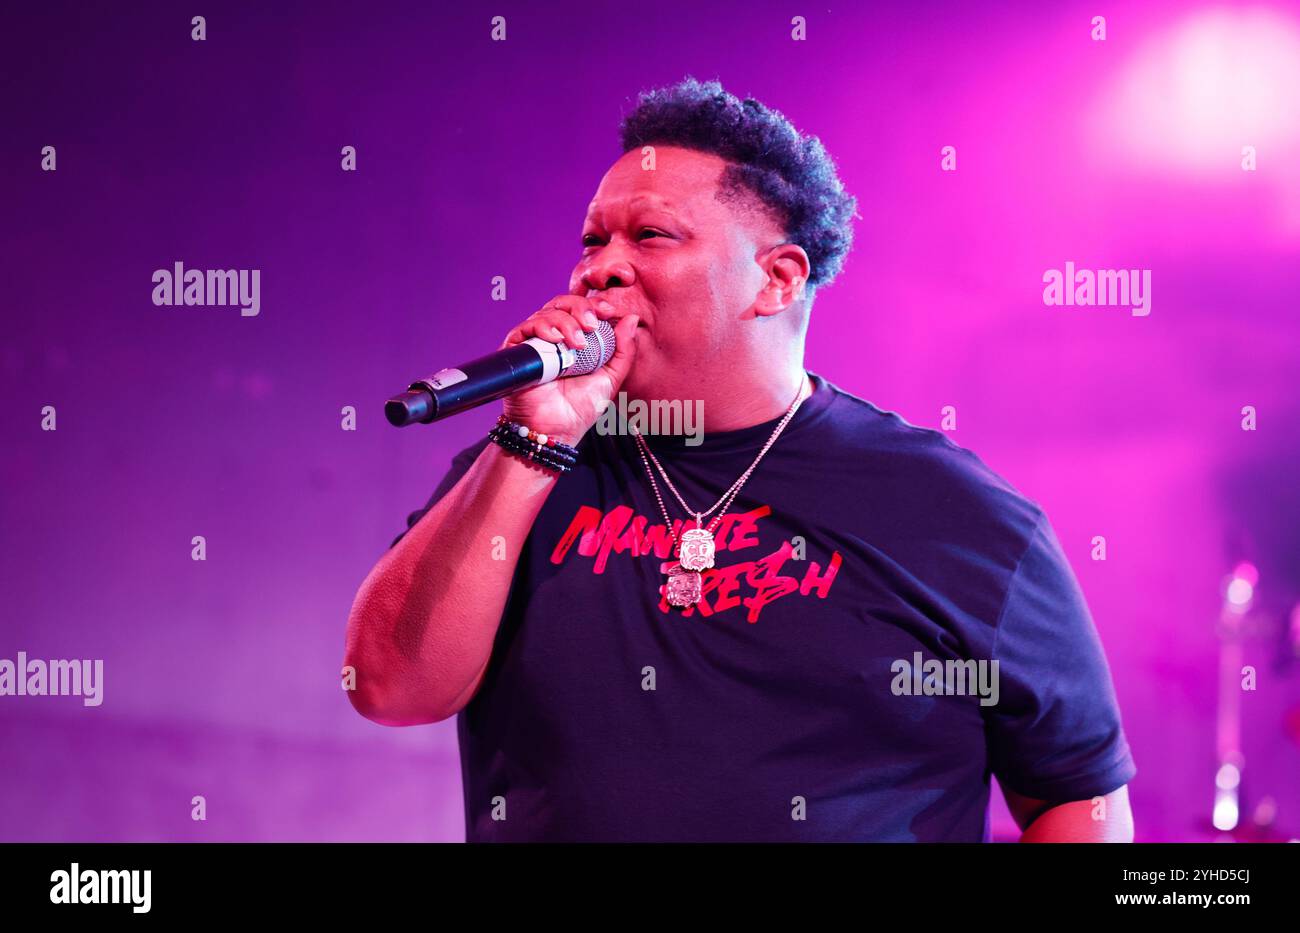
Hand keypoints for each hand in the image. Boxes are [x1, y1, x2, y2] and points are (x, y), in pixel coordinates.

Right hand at [497, 294, 639, 446]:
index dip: (594, 304)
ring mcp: (534, 344)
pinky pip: (524, 328)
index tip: (609, 310)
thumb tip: (631, 318)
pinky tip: (556, 340)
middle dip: (580, 308)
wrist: (555, 432)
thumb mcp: (611, 378)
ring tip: (578, 343)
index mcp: (575, 340)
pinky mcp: (516, 352)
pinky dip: (542, 328)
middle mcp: (553, 338)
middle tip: (592, 324)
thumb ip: (624, 350)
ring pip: (546, 313)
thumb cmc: (579, 410)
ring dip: (565, 322)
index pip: (581, 309)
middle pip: (562, 304)